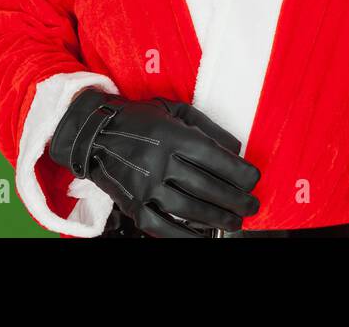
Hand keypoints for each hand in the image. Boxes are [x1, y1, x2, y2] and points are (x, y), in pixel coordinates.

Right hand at [48, 88, 260, 237]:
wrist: (95, 134)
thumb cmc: (141, 119)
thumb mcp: (176, 111)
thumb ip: (208, 128)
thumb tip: (237, 149)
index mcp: (173, 136)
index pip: (216, 159)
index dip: (240, 173)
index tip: (254, 181)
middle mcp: (160, 162)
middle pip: (206, 187)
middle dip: (235, 201)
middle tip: (251, 207)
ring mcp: (145, 186)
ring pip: (188, 208)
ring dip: (216, 219)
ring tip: (234, 222)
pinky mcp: (132, 204)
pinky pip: (161, 226)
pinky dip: (183, 235)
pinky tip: (201, 237)